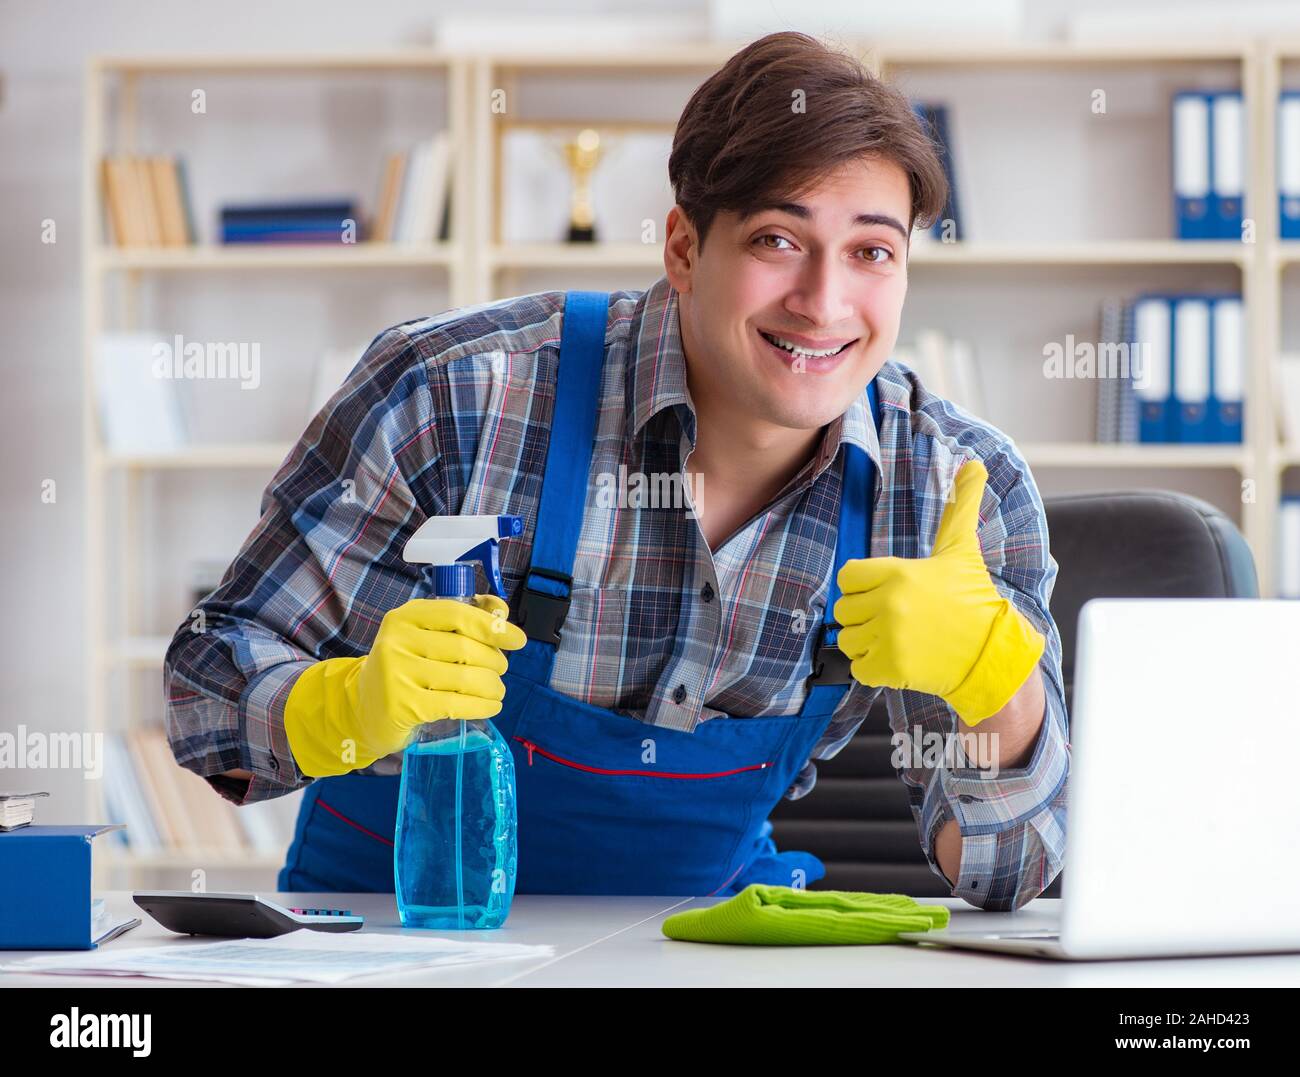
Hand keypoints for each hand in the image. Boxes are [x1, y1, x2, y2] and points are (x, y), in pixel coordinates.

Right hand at [285, 595, 527, 776]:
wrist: (363, 708)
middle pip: (465, 648)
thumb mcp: (425, 636)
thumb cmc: (406, 667)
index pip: (457, 614)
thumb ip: (462, 620)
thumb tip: (503, 611)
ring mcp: (397, 675)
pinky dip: (482, 706)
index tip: (517, 639)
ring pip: (465, 678)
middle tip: (500, 671)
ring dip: (492, 687)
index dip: (493, 626)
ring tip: (498, 690)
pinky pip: (456, 704)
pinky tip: (491, 706)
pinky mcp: (403, 706)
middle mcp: (397, 641)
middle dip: (494, 662)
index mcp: (404, 617)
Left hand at [832, 459, 1043, 724]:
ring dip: (866, 641)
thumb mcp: (962, 551)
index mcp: (899, 572)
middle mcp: (890, 603)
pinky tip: (897, 658)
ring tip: (896, 637)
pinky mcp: (890, 668)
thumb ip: (960, 506)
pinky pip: (857, 667)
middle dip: (864, 614)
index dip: (861, 585)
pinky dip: (872, 667)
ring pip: (848, 639)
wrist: (992, 652)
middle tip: (894, 617)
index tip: (884, 591)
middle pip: (844, 609)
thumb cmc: (974, 600)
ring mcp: (889, 637)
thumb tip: (974, 464)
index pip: (847, 576)